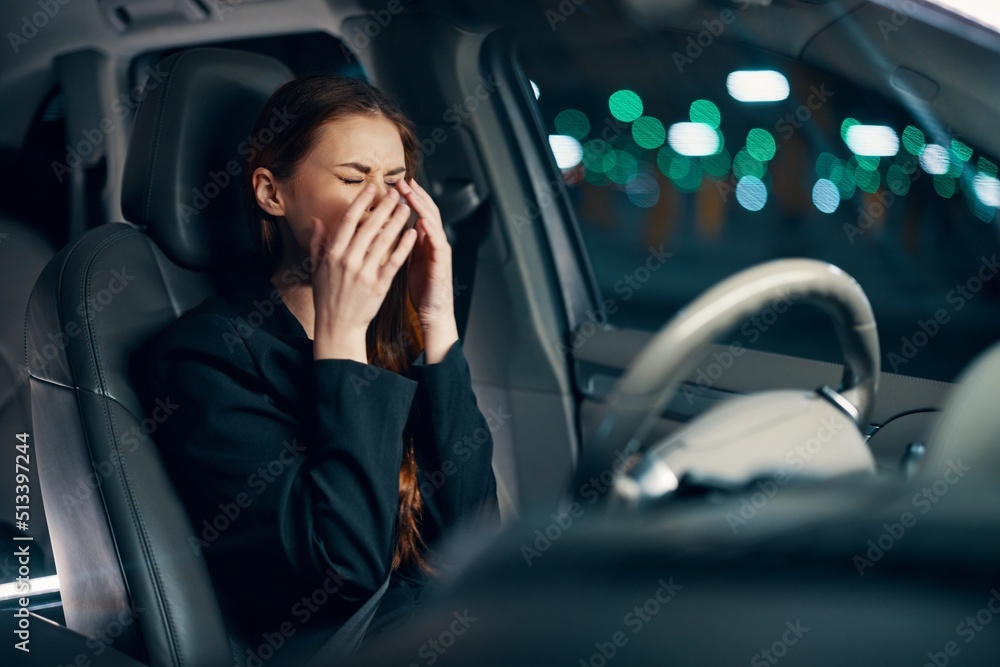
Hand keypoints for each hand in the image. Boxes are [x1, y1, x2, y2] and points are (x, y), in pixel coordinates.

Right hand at [311, 184, 416, 362]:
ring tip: (407, 208)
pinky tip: (413, 233)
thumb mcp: (316, 269)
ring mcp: (364, 273)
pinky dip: (404, 246)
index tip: (371, 188)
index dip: (361, 202)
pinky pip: (394, 261)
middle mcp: (348, 261)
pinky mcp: (379, 286)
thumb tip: (317, 220)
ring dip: (397, 221)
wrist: (338, 326)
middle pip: (369, 227)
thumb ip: (317, 243)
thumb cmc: (327, 297)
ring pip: (384, 241)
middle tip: (396, 193)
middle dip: (384, 207)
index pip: (348, 221)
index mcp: (332, 254)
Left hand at [396, 178, 458, 362]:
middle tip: (402, 180)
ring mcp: (440, 251)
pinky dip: (430, 230)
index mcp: (425, 240)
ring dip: (422, 206)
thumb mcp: (409, 260)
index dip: (408, 197)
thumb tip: (391, 226)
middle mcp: (435, 241)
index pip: (418, 212)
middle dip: (415, 195)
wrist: (434, 311)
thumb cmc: (422, 287)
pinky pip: (437, 242)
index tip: (395, 183)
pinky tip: (422, 219)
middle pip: (427, 211)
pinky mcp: (442, 263)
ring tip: (411, 193)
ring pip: (433, 222)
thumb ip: (404, 242)